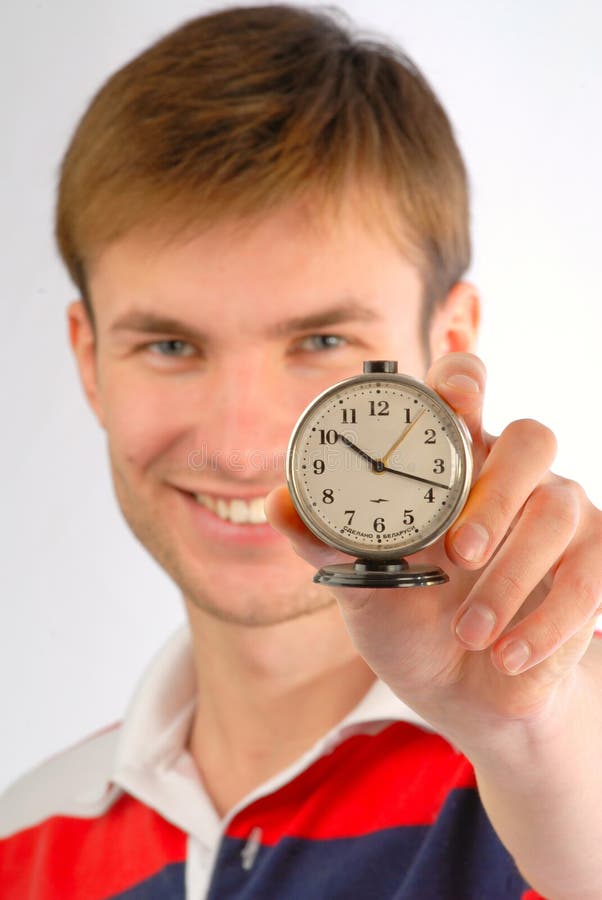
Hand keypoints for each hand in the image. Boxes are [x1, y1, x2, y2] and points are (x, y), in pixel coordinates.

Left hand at [266, 352, 601, 741]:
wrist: (462, 692)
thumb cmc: (410, 620)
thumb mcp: (361, 583)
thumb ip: (324, 541)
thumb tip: (275, 501)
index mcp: (451, 463)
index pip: (467, 388)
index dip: (464, 380)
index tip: (453, 399)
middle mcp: (509, 476)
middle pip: (531, 437)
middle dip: (498, 491)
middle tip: (458, 551)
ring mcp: (559, 515)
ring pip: (560, 508)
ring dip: (512, 578)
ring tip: (467, 633)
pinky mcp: (590, 565)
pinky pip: (589, 577)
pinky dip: (546, 623)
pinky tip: (507, 655)